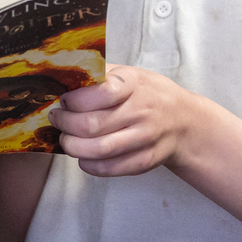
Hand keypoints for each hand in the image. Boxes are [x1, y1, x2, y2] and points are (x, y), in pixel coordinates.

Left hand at [53, 65, 200, 177]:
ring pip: (99, 150)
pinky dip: (89, 165)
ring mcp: (145, 138)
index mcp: (134, 84)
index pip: (100, 92)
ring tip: (66, 139)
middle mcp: (142, 111)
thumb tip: (64, 76)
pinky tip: (82, 157)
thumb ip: (101, 74)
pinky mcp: (145, 160)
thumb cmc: (149, 94)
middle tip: (57, 120)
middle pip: (92, 125)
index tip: (64, 101)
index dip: (74, 100)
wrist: (184, 122)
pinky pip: (111, 168)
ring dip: (73, 146)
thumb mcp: (130, 74)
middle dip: (65, 124)